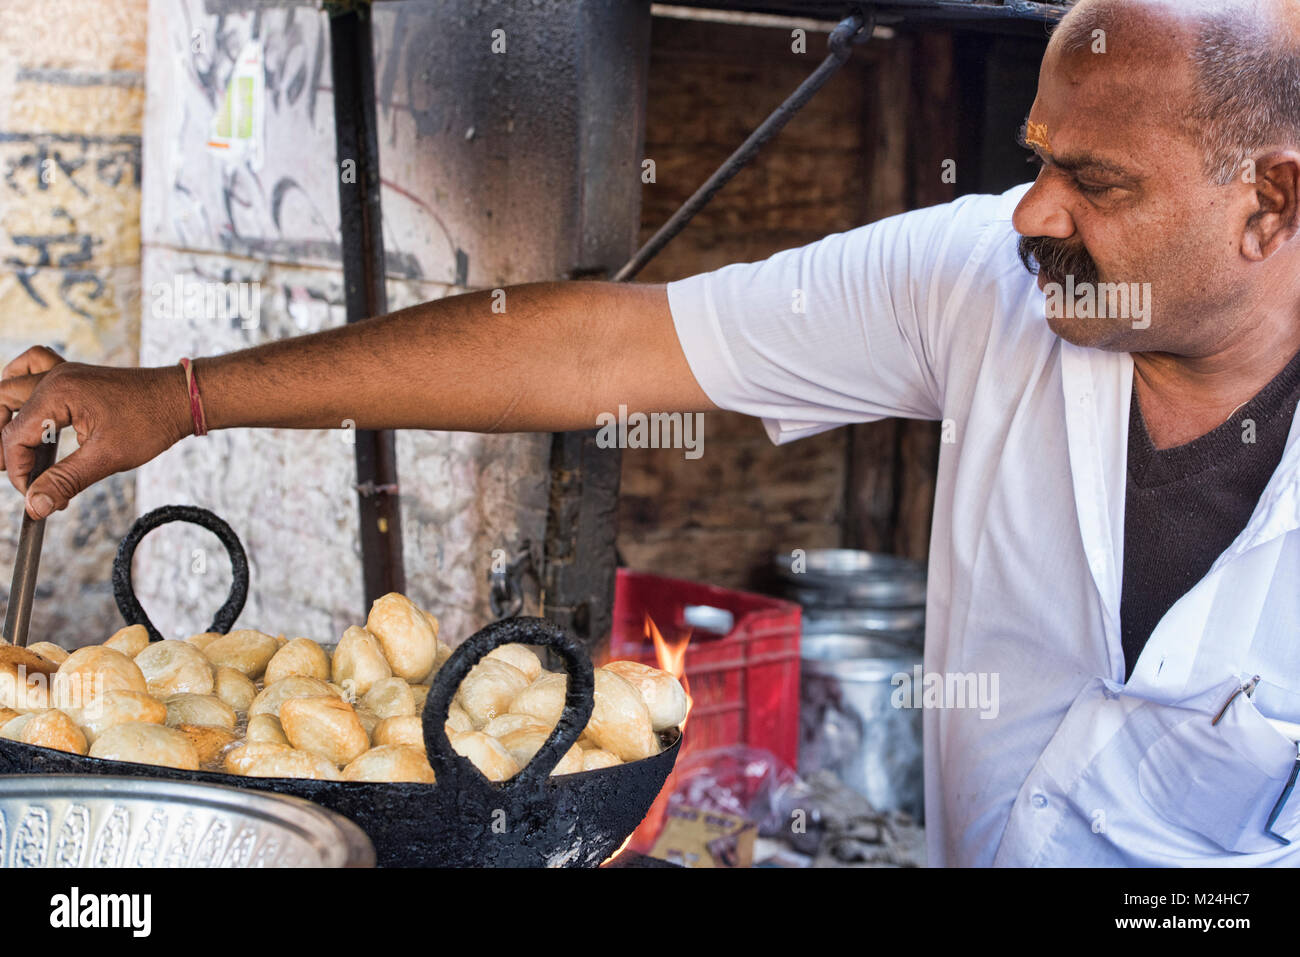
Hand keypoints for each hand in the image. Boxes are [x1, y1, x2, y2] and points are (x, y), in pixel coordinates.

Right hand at [0, 346, 192, 518]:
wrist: (181, 398)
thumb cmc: (151, 422)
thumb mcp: (107, 457)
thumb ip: (66, 481)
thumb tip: (36, 505)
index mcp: (58, 394)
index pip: (14, 437)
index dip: (19, 472)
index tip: (36, 495)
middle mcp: (55, 378)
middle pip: (3, 406)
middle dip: (7, 445)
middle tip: (21, 475)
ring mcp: (64, 373)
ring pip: (12, 385)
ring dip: (7, 415)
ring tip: (20, 451)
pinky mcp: (75, 377)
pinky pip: (34, 366)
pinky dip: (22, 384)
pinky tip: (25, 407)